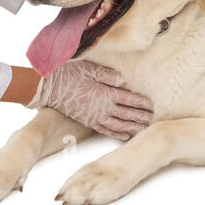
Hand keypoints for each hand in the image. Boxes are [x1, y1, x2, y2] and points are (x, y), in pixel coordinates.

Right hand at [27, 60, 152, 138]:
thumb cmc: (70, 75)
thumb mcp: (90, 69)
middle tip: (153, 119)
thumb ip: (108, 75)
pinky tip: (126, 136)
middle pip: (128, 114)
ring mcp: (96, 117)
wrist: (51, 88)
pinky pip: (107, 130)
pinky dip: (118, 134)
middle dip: (142, 117)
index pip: (130, 99)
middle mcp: (104, 108)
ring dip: (134, 128)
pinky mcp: (88, 122)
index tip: (152, 106)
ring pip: (120, 125)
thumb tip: (124, 81)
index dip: (142, 103)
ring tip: (145, 130)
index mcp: (106, 93)